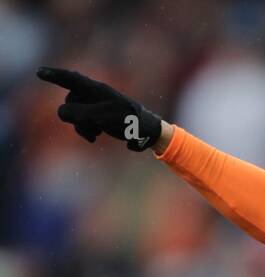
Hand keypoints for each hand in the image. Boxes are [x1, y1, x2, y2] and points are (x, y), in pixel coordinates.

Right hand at [36, 67, 162, 149]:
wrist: (146, 131)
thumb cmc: (127, 121)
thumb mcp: (101, 118)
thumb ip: (79, 114)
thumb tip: (60, 112)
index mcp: (96, 89)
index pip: (71, 79)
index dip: (54, 76)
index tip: (39, 72)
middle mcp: (95, 94)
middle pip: (70, 101)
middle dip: (75, 116)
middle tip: (91, 129)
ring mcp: (97, 104)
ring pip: (76, 113)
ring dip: (81, 126)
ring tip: (96, 134)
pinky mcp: (100, 115)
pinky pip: (83, 121)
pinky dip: (87, 130)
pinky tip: (97, 137)